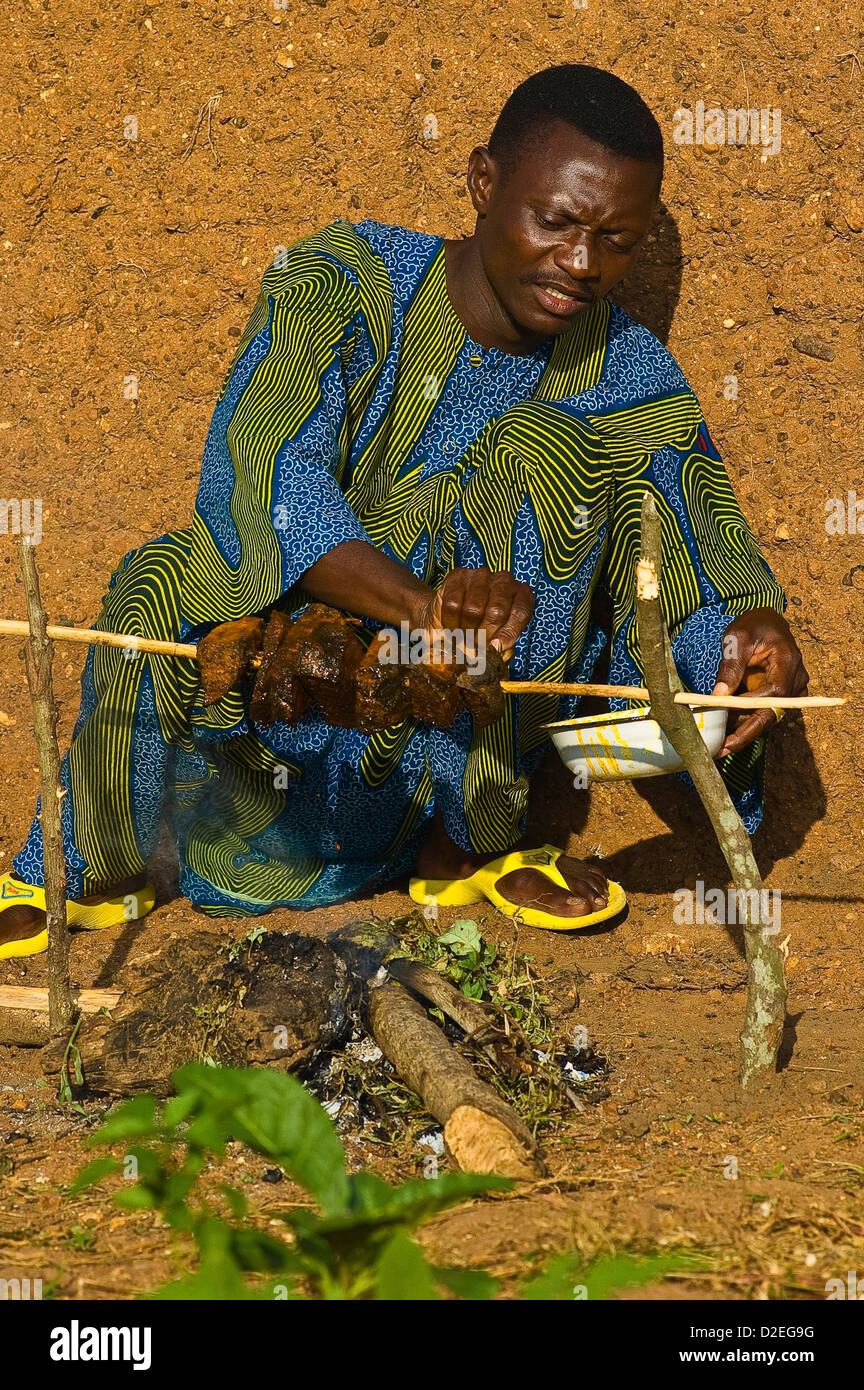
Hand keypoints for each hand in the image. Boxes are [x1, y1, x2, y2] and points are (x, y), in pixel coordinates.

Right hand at [411, 567, 534, 653]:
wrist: (448, 616)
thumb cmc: (479, 627)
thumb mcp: (498, 636)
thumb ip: (502, 642)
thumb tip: (495, 648)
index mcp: (521, 594)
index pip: (521, 612)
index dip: (509, 633)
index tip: (496, 647)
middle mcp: (504, 580)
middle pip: (497, 611)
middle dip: (484, 634)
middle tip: (475, 648)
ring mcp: (481, 575)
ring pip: (474, 609)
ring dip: (465, 630)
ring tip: (463, 639)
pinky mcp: (458, 576)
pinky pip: (453, 604)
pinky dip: (451, 622)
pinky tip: (452, 627)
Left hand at [712, 607, 807, 756]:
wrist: (766, 623)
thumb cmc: (753, 626)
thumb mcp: (736, 638)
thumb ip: (730, 665)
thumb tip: (719, 695)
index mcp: (788, 660)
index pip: (775, 692)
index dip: (751, 707)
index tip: (726, 715)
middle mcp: (796, 678)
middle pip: (774, 713)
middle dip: (747, 732)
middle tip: (722, 748)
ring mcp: (793, 689)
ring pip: (769, 718)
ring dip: (744, 730)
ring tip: (719, 742)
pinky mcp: (783, 696)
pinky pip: (766, 714)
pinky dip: (747, 722)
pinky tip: (727, 730)